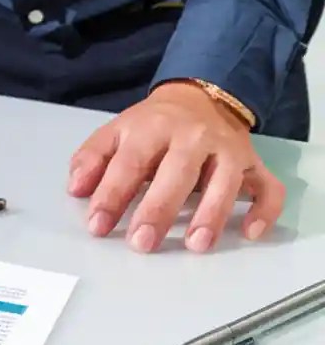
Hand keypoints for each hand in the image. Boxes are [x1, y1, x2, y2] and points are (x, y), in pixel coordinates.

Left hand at [68, 81, 283, 253]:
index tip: (97, 226)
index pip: (130, 163)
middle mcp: (194, 137)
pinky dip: (265, 210)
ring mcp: (229, 150)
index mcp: (153, 128)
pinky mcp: (255, 164)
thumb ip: (92, 159)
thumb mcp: (115, 133)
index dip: (112, 195)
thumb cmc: (151, 127)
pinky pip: (268, 187)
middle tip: (142, 242)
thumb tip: (76, 189)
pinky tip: (251, 233)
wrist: (199, 99)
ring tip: (195, 245)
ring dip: (212, 214)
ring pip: (226, 181)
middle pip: (177, 173)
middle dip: (159, 209)